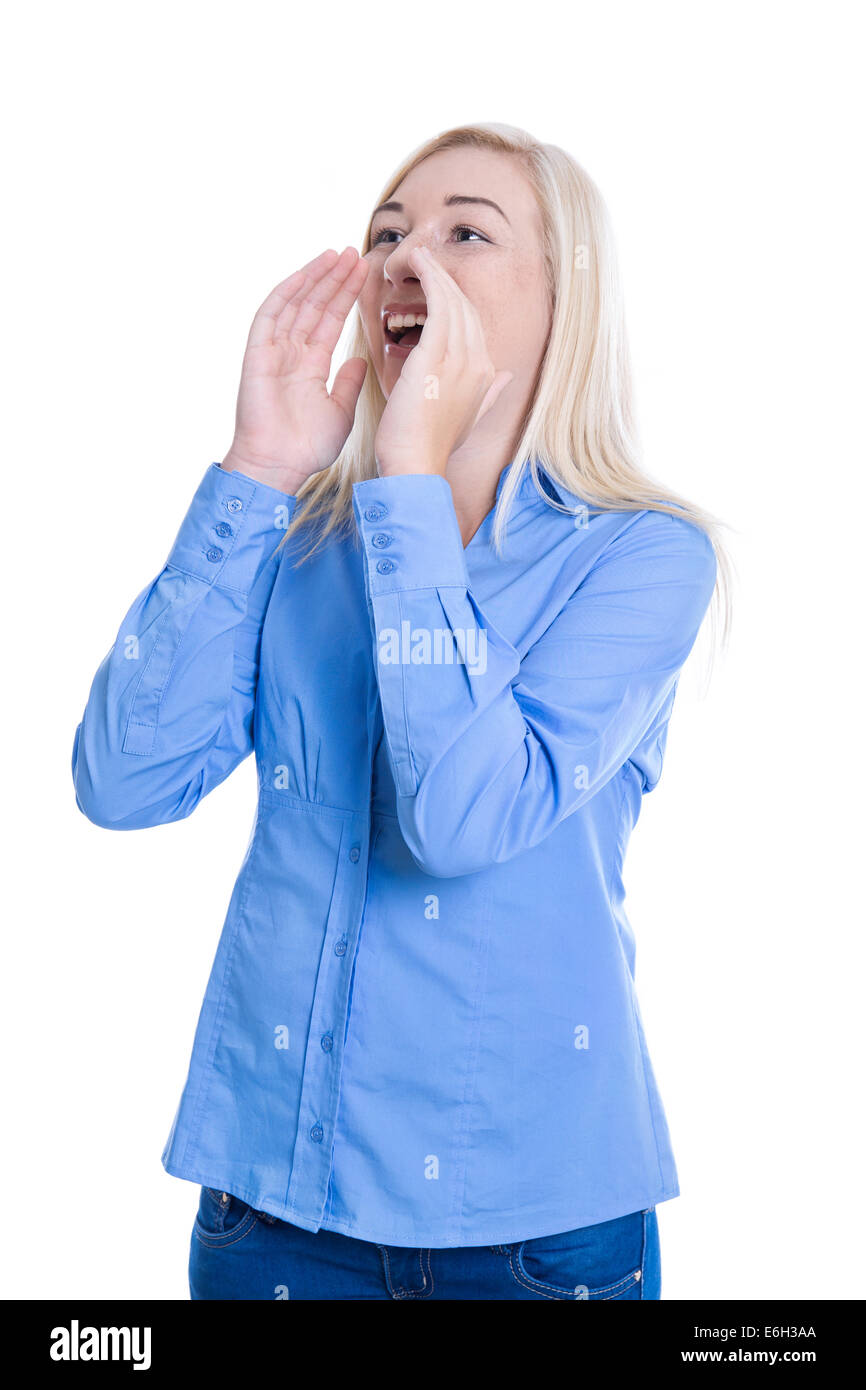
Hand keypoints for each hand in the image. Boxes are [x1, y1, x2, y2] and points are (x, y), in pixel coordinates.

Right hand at [222, 248, 369, 494]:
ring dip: (315, 278)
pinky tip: (305, 275)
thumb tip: (361, 360)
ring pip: (295, 304)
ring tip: (337, 255)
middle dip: (334, 279)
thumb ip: (349, 383)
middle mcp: (291, 353)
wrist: (279, 466)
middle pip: (315, 305)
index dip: (346, 296)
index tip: (365, 273)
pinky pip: (270, 316)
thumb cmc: (307, 447)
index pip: (331, 320)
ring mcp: (273, 351)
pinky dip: (286, 293)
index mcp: (311, 365)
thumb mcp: (340, 411)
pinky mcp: (258, 354)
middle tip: (355, 254)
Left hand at [373, 245, 513, 476]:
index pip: (475, 326)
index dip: (458, 302)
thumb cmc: (431, 446)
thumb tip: (507, 377)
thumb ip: (489, 394)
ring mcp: (461, 359)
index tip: (440, 285)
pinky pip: (438, 305)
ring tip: (421, 255)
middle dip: (448, 281)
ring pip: (454, 302)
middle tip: (428, 259)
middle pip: (467, 309)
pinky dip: (430, 279)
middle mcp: (479, 363)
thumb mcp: (468, 418)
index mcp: (486, 376)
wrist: (417, 465)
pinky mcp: (437, 356)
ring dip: (438, 273)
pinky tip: (420, 263)